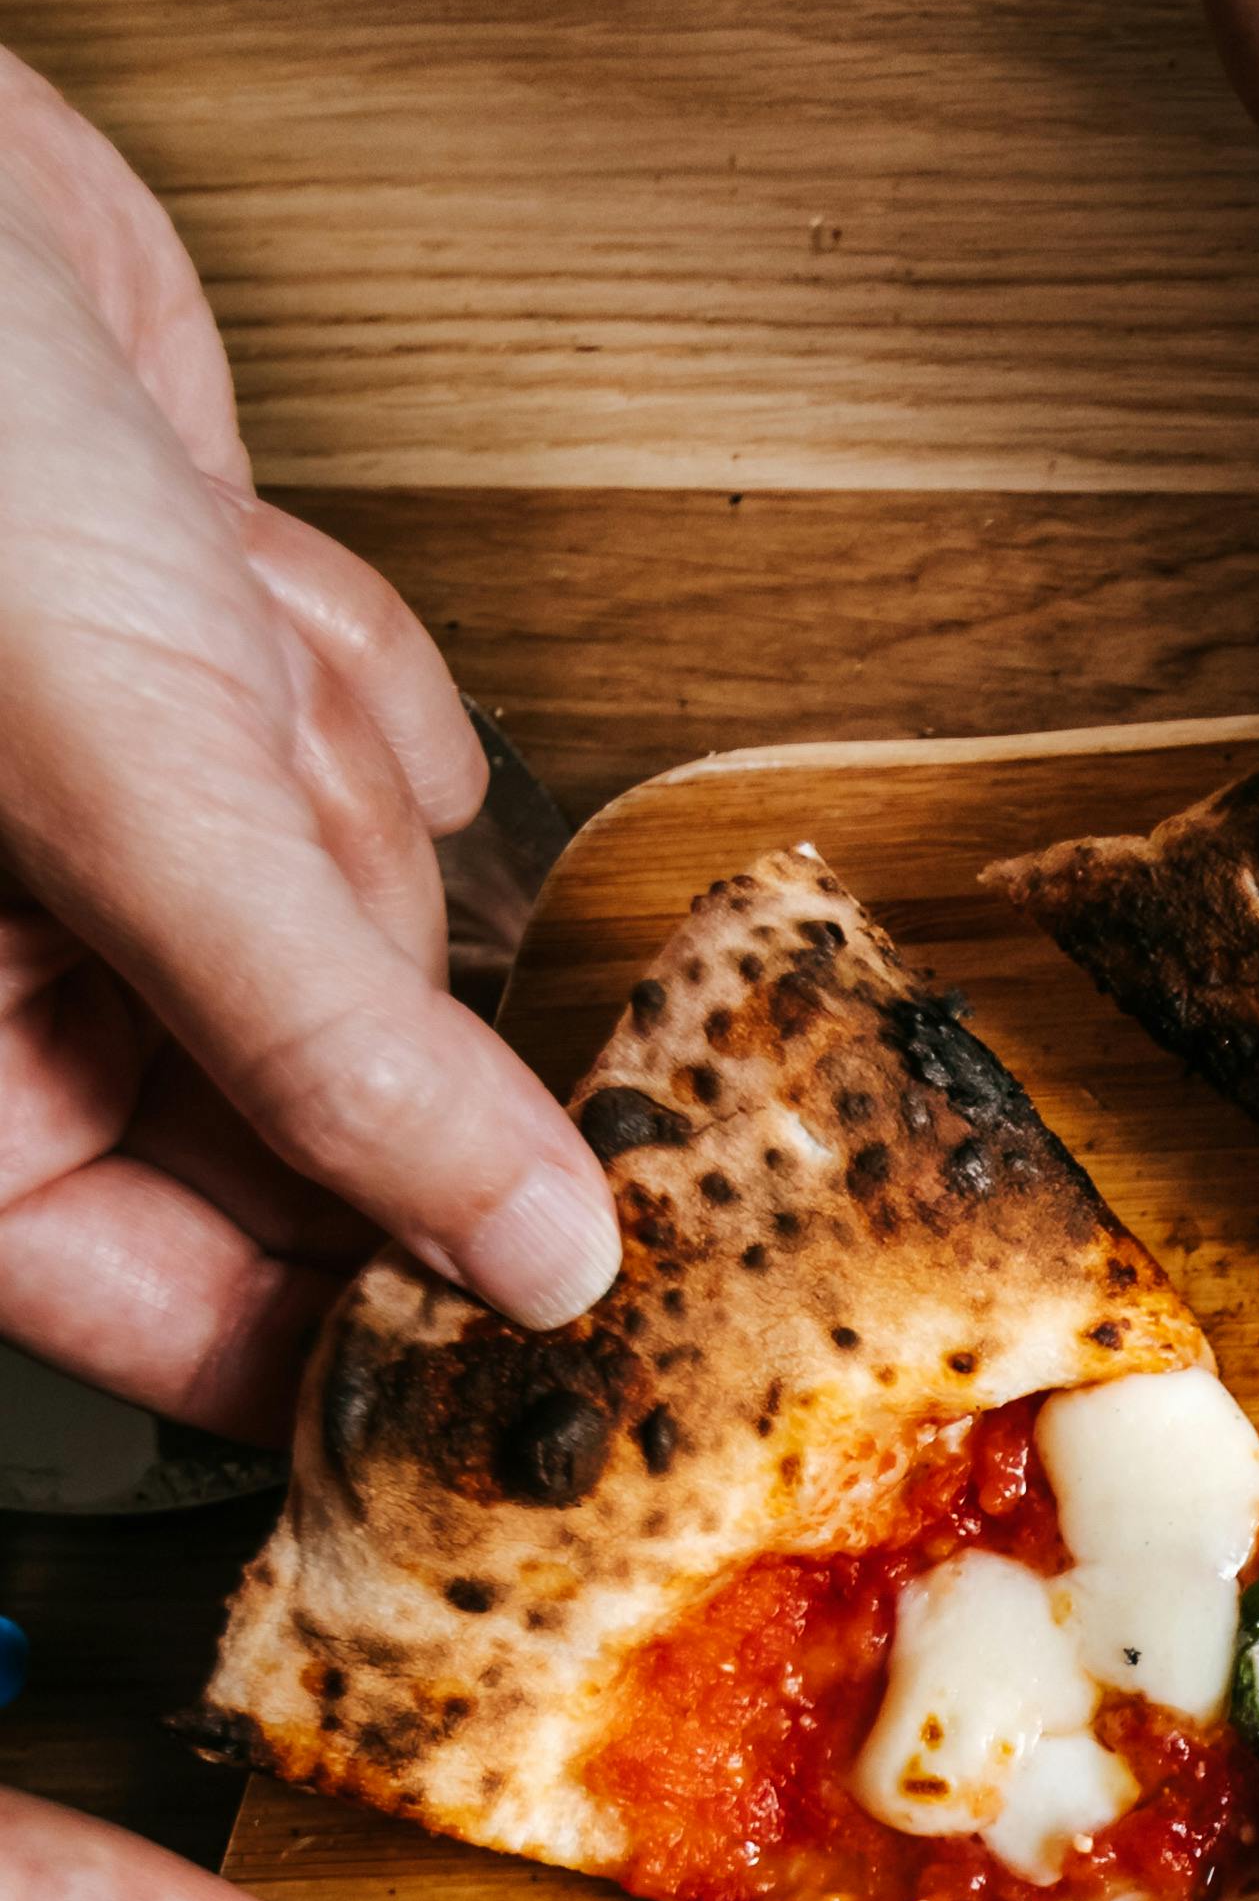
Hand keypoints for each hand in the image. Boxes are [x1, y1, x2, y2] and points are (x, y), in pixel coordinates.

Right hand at [0, 58, 616, 1424]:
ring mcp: (111, 851)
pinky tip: (229, 573)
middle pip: (327, 1134)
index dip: (374, 1324)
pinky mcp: (197, 705)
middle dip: (353, 964)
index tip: (562, 1315)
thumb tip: (529, 1265)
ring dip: (331, 786)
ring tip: (203, 646)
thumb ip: (335, 1056)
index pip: (194, 1327)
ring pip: (369, 938)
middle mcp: (21, 991)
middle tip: (294, 816)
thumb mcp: (130, 792)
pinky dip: (333, 664)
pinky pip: (367, 761)